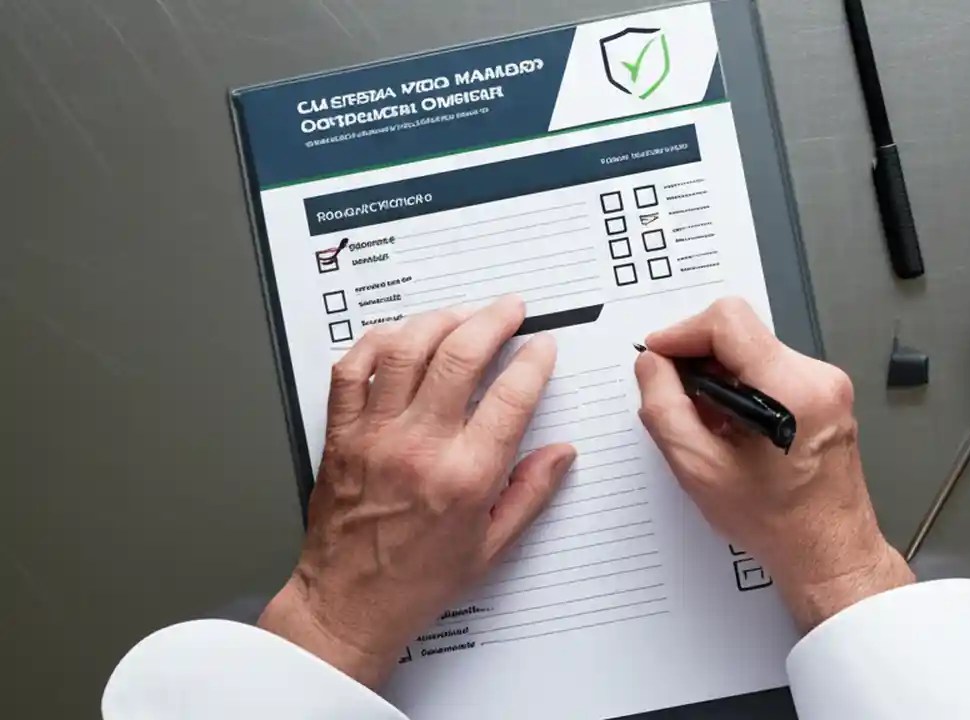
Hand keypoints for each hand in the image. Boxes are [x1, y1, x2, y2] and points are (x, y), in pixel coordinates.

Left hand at [258, 297, 575, 686]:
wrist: (348, 604)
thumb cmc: (416, 582)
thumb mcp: (492, 547)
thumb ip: (530, 493)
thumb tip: (560, 453)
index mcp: (465, 477)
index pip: (510, 396)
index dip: (534, 361)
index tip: (542, 348)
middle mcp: (419, 447)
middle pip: (460, 355)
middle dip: (493, 320)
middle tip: (509, 309)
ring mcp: (375, 436)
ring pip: (406, 349)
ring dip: (439, 319)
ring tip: (462, 313)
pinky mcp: (342, 435)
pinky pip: (352, 369)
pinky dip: (376, 341)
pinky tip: (400, 335)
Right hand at [634, 298, 913, 631]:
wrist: (830, 554)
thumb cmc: (774, 523)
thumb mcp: (699, 469)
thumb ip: (664, 408)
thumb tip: (652, 365)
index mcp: (792, 390)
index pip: (728, 321)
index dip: (682, 332)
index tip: (658, 358)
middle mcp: (818, 377)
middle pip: (741, 333)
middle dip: (698, 358)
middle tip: (675, 397)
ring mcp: (828, 384)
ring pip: (754, 350)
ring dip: (719, 375)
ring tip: (704, 421)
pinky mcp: (827, 395)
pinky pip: (772, 369)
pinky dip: (741, 386)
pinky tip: (730, 426)